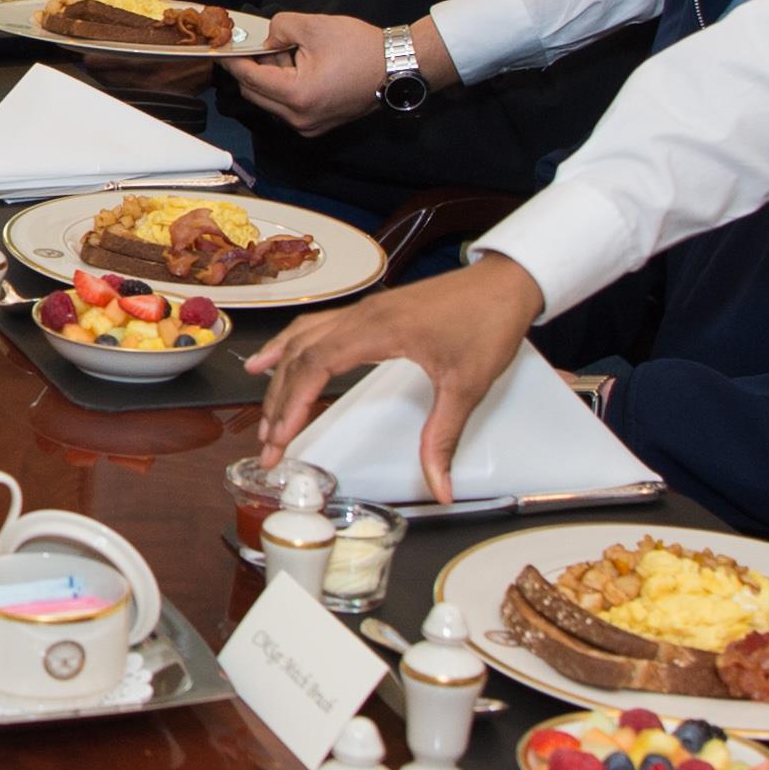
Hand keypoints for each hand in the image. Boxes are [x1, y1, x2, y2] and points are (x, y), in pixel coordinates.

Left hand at [225, 11, 386, 135]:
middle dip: (254, 68)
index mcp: (298, 96)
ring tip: (294, 53)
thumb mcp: (315, 27)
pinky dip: (286, 86)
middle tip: (262, 44)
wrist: (397, 68)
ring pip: (272, 100)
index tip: (221, 49)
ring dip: (273, 76)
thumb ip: (281, 28)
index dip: (233, 61)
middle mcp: (300, 118)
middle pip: (256, 93)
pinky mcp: (318, 124)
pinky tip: (302, 66)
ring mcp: (309, 125)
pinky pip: (288, 105)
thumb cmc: (363, 49)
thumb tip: (267, 39)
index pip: (250, 79)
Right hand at [246, 252, 544, 498]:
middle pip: (300, 357)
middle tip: (268, 444)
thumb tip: (439, 487)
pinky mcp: (371, 312)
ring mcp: (363, 311)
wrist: (507, 282)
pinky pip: (317, 327)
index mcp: (378, 330)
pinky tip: (274, 357)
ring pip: (303, 340)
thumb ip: (443, 438)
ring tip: (261, 411)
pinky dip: (291, 345)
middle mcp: (361, 316)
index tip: (280, 436)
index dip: (292, 403)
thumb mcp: (467, 386)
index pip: (315, 365)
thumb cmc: (487, 323)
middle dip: (278, 402)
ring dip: (279, 376)